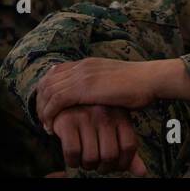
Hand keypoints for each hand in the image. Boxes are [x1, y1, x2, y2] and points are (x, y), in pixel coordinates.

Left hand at [37, 59, 158, 130]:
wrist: (149, 79)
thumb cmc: (138, 85)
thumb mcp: (113, 81)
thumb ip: (99, 85)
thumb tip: (94, 97)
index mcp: (87, 63)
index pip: (55, 72)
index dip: (47, 90)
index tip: (47, 106)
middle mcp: (80, 66)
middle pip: (47, 80)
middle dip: (40, 101)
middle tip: (43, 118)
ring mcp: (81, 75)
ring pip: (48, 90)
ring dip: (43, 109)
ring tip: (46, 125)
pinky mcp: (83, 88)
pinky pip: (56, 101)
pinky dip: (50, 114)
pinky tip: (51, 127)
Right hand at [51, 105, 147, 173]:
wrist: (61, 102)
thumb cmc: (91, 118)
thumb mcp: (113, 127)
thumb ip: (125, 148)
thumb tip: (142, 173)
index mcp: (119, 114)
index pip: (129, 146)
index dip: (123, 163)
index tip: (115, 166)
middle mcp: (104, 114)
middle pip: (110, 155)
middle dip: (103, 167)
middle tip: (97, 164)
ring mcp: (85, 116)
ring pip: (91, 157)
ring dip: (87, 165)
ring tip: (84, 159)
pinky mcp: (67, 121)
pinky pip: (73, 152)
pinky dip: (72, 161)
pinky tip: (73, 157)